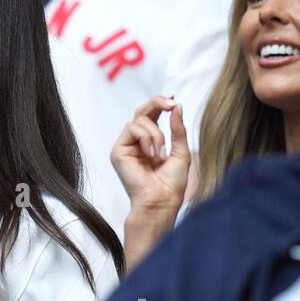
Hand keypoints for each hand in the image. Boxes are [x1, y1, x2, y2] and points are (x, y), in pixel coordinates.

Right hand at [111, 95, 190, 217]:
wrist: (161, 200)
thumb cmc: (172, 184)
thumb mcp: (181, 151)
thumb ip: (178, 129)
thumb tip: (177, 106)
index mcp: (150, 142)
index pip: (152, 116)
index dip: (161, 104)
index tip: (173, 99)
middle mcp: (136, 142)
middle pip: (142, 112)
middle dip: (157, 104)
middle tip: (170, 103)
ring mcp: (126, 146)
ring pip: (139, 119)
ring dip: (156, 132)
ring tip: (161, 152)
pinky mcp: (118, 151)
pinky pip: (132, 129)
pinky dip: (146, 137)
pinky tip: (151, 154)